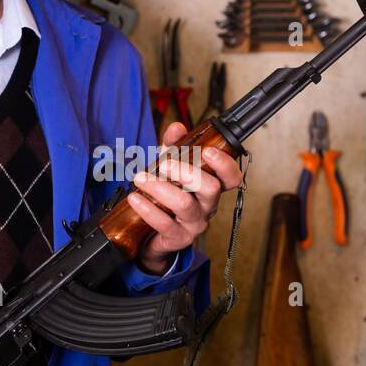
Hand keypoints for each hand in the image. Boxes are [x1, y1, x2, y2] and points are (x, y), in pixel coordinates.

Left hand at [130, 121, 243, 273]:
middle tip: (164, 164)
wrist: (151, 235)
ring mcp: (194, 224)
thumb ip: (174, 147)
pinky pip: (165, 224)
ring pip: (185, 205)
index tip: (208, 151)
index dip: (225, 164)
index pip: (231, 177)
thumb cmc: (166, 198)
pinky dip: (148, 209)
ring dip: (160, 188)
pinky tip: (135, 198)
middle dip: (188, 172)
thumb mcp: (169, 168)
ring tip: (140, 178)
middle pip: (211, 189)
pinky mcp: (178, 238)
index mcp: (210, 187)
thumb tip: (177, 127)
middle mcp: (207, 206)